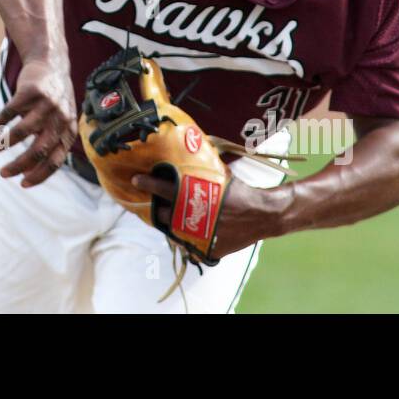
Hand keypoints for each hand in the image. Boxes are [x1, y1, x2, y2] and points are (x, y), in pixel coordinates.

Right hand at [0, 58, 76, 187]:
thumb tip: (30, 173)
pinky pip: (11, 111)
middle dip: (18, 165)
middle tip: (3, 173)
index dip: (39, 175)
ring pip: (23, 131)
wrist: (51, 64)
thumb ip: (50, 144)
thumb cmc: (52, 101)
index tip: (22, 184)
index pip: (55, 161)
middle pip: (38, 150)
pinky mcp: (31, 91)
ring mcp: (46, 104)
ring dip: (6, 144)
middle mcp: (60, 119)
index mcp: (68, 131)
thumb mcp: (60, 123)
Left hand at [131, 173, 287, 259]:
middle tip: (159, 204)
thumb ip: (202, 169)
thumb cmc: (240, 191)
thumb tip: (190, 149)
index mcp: (194, 197)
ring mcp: (199, 237)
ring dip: (174, 224)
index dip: (148, 184)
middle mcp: (192, 218)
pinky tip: (194, 231)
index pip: (163, 189)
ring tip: (179, 217)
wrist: (262, 215)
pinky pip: (190, 246)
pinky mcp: (207, 250)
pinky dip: (190, 238)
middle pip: (164, 216)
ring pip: (176, 232)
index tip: (136, 180)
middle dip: (159, 210)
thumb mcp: (219, 176)